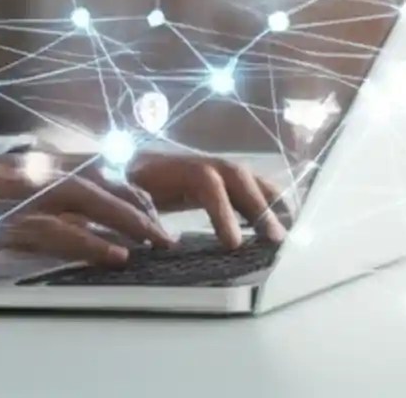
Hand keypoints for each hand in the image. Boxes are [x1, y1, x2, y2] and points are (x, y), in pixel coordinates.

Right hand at [0, 152, 173, 279]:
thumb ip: (7, 208)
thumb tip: (41, 222)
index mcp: (9, 166)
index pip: (80, 171)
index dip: (119, 188)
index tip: (149, 207)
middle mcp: (13, 172)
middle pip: (93, 182)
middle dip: (135, 204)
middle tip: (166, 229)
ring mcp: (2, 196)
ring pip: (83, 202)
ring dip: (126, 222)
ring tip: (159, 241)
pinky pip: (51, 232)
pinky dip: (89, 242)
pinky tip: (115, 255)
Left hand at [128, 155, 289, 248]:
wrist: (115, 163)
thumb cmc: (117, 181)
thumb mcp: (118, 192)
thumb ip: (136, 207)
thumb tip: (159, 237)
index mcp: (172, 166)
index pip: (207, 182)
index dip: (223, 211)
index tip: (234, 244)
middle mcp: (197, 162)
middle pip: (236, 176)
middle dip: (260, 206)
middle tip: (276, 240)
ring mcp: (209, 167)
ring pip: (246, 178)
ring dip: (269, 201)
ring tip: (289, 229)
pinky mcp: (214, 179)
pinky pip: (243, 186)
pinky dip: (264, 199)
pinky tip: (278, 221)